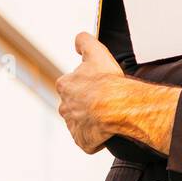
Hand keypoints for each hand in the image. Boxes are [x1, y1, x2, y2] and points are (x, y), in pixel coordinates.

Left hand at [56, 32, 125, 153]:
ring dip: (91, 121)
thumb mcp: (96, 51)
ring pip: (81, 123)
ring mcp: (73, 126)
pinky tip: (108, 131)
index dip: (85, 84)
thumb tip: (78, 39)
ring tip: (108, 116)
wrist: (116, 107)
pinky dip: (97, 138)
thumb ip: (84, 41)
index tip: (97, 84)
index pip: (70, 84)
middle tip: (104, 101)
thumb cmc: (107, 81)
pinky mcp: (83, 141)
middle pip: (73, 105)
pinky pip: (88, 141)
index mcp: (65, 86)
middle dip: (86, 104)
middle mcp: (65, 107)